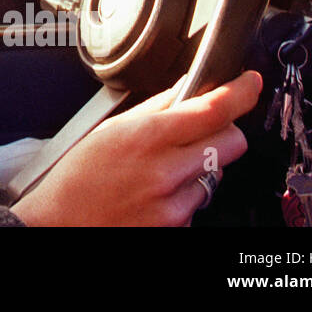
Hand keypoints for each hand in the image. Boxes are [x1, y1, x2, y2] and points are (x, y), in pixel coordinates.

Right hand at [10, 70, 261, 225]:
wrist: (62, 224)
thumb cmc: (78, 178)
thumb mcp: (109, 130)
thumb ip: (154, 108)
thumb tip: (186, 88)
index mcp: (145, 137)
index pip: (211, 109)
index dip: (240, 92)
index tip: (249, 83)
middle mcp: (164, 171)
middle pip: (231, 142)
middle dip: (222, 132)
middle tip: (198, 134)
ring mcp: (174, 204)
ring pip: (217, 175)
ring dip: (200, 169)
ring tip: (160, 173)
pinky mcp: (177, 227)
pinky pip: (200, 204)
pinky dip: (185, 197)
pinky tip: (154, 196)